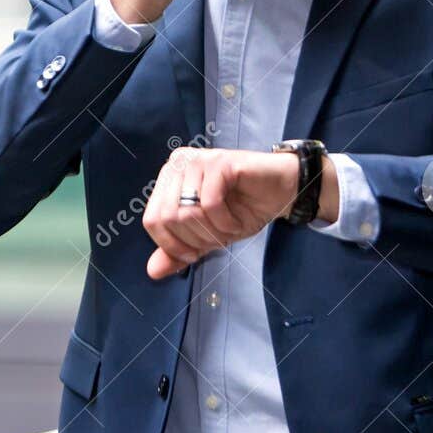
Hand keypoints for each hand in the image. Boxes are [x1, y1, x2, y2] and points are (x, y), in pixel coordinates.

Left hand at [142, 148, 299, 279]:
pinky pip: (210, 203)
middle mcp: (178, 164)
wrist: (281, 192)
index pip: (152, 220)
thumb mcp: (206, 237)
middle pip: (167, 218)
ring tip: (229, 229)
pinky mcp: (219, 162)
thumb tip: (152, 271)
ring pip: (186, 212)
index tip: (194, 254)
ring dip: (212, 232)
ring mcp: (198, 160)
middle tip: (218, 239)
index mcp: (168, 178)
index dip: (172, 245)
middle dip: (195, 239)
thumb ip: (178, 252)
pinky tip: (236, 222)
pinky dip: (225, 223)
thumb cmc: (243, 210)